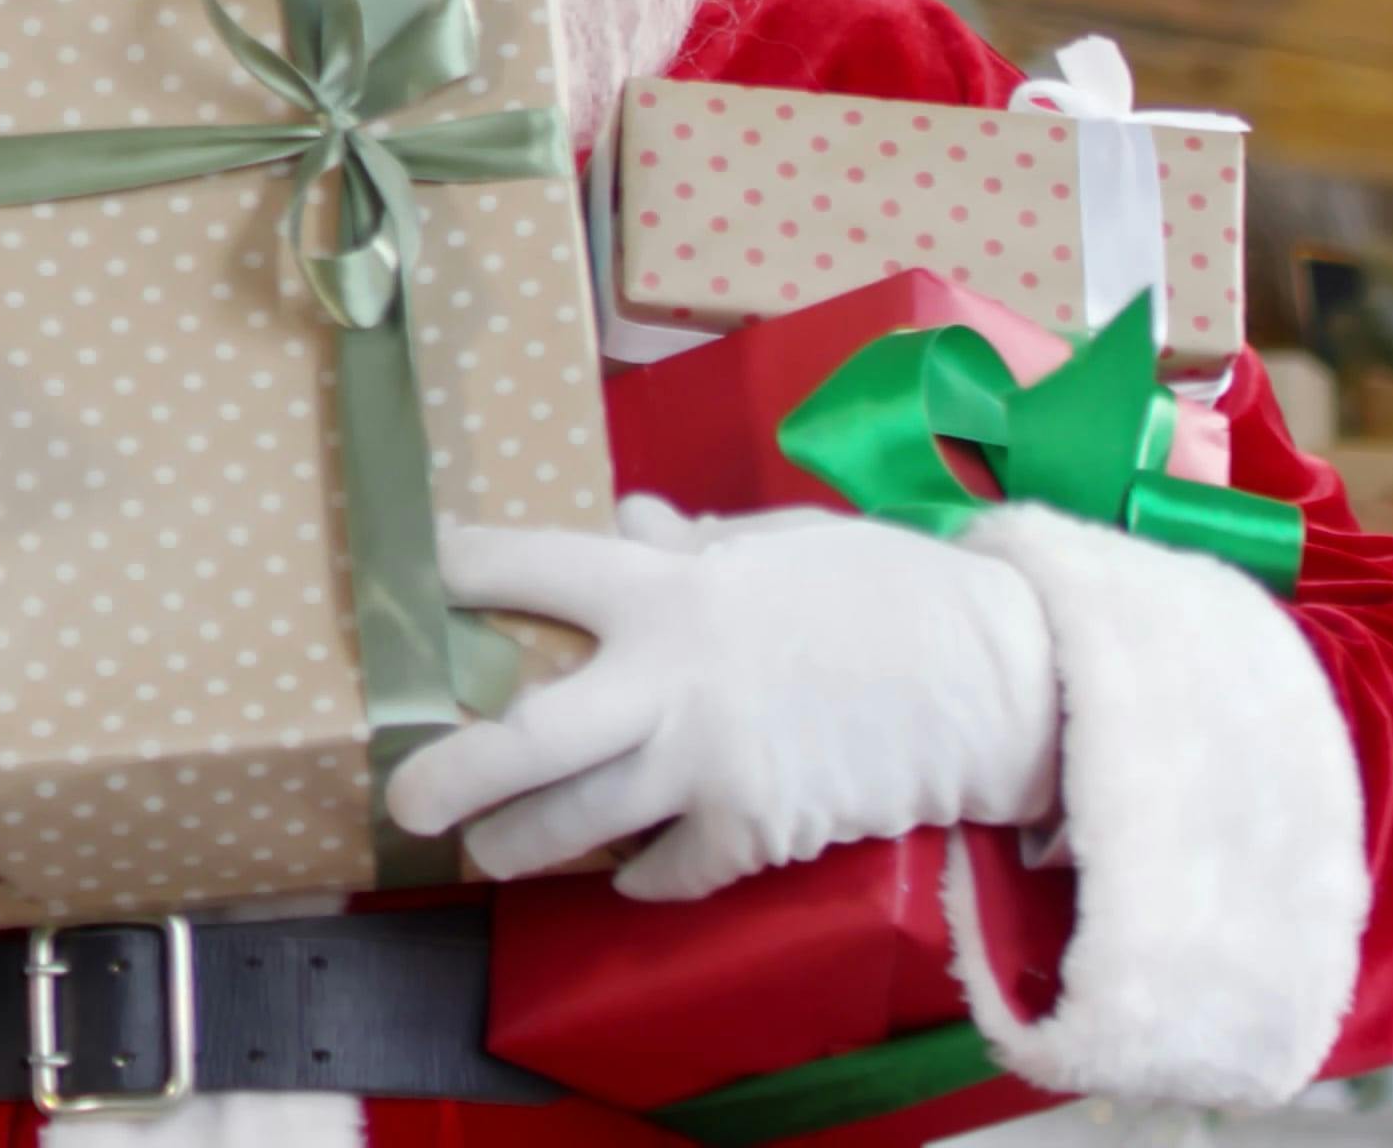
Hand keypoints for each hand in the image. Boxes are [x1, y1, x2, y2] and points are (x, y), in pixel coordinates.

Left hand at [383, 497, 1058, 901]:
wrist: (991, 680)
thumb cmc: (886, 591)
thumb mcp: (781, 539)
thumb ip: (691, 540)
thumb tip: (628, 517)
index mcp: (668, 586)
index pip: (534, 568)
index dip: (465, 571)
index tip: (417, 574)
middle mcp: (669, 678)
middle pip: (527, 737)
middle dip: (452, 772)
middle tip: (401, 798)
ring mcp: (706, 764)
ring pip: (580, 820)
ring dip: (523, 843)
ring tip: (487, 853)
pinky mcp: (750, 831)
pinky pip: (666, 868)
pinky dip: (641, 875)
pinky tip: (624, 873)